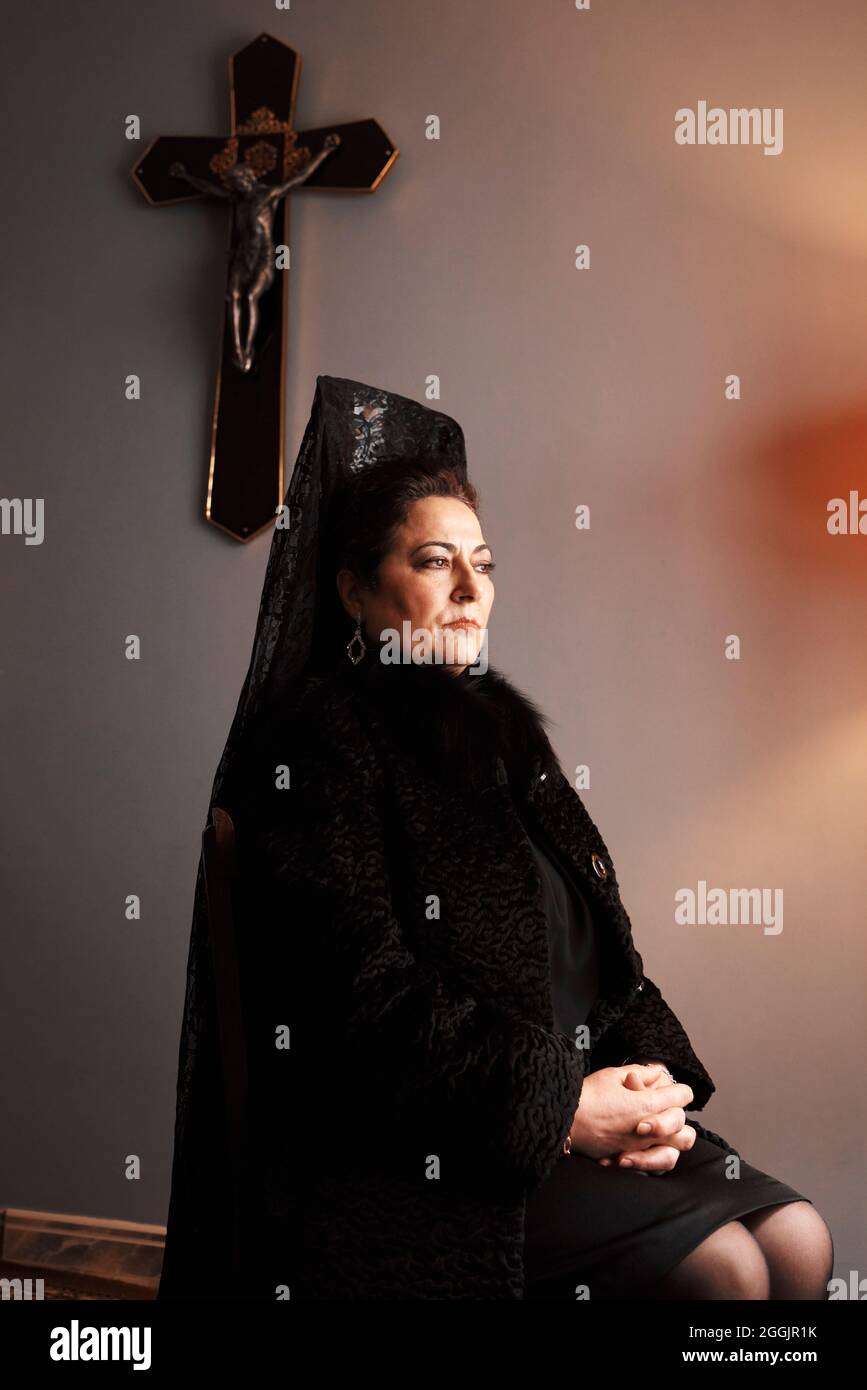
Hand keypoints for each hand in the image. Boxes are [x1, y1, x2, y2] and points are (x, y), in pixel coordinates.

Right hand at [568, 1065, 693, 1160]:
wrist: (565, 1122)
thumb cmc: (587, 1096)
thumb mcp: (612, 1075)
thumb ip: (639, 1072)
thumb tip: (657, 1072)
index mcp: (648, 1103)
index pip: (682, 1095)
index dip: (679, 1090)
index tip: (673, 1088)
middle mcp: (650, 1128)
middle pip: (683, 1124)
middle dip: (677, 1113)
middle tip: (662, 1107)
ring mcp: (641, 1147)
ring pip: (675, 1150)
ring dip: (671, 1140)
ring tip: (658, 1132)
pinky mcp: (630, 1159)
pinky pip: (653, 1167)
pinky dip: (651, 1158)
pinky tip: (639, 1148)